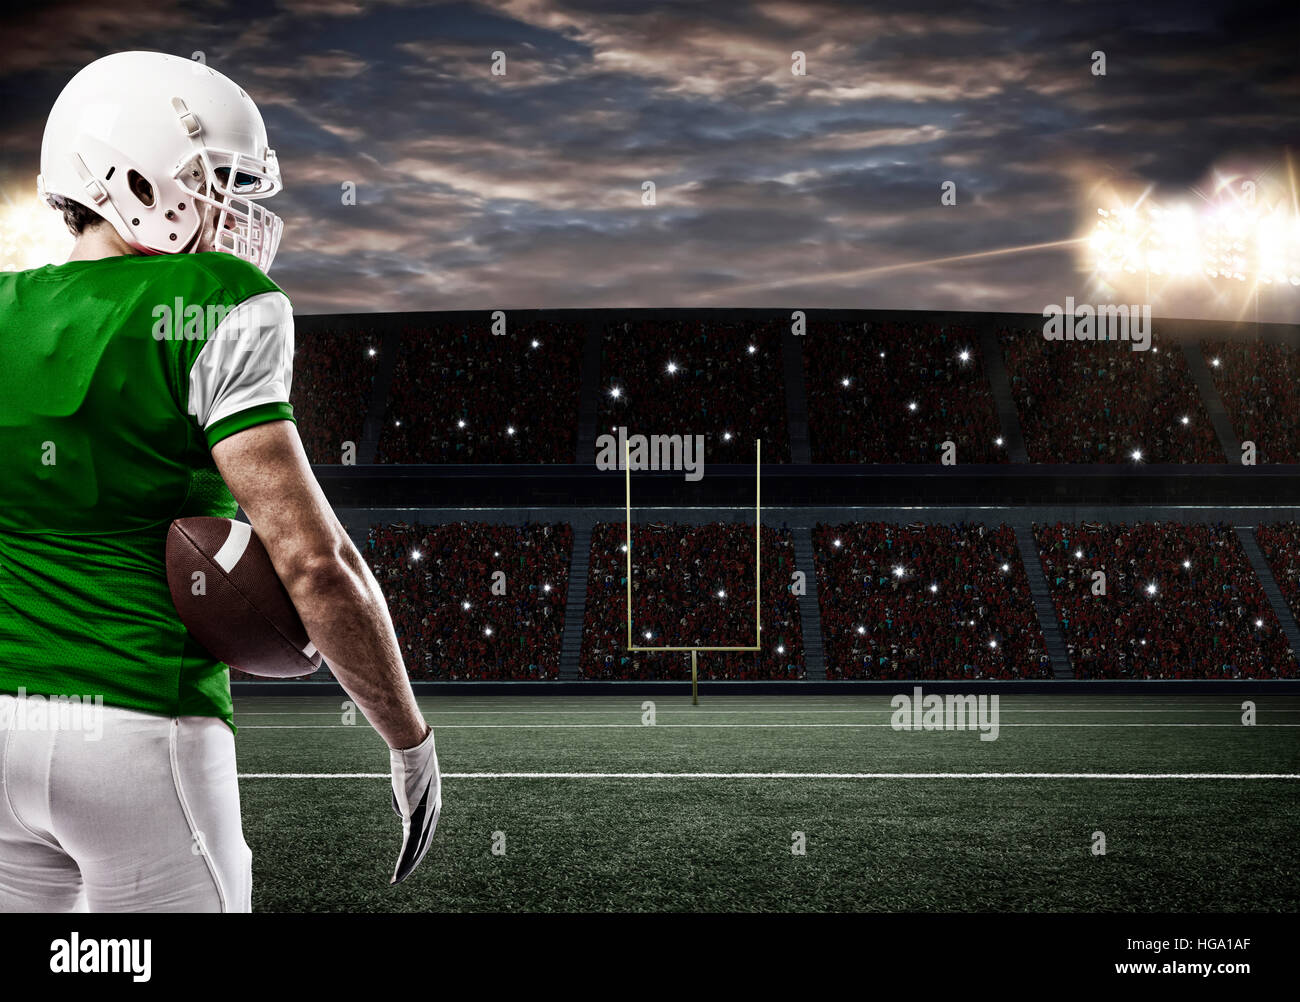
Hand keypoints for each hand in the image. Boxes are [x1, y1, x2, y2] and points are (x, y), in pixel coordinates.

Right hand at [389, 725, 439, 884]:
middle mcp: (433, 809)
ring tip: (397, 880)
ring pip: (417, 848)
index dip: (419, 843)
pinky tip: (397, 874)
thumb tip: (401, 813)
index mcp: (433, 801)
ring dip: (407, 866)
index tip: (412, 854)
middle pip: (425, 842)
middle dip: (414, 859)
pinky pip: (410, 845)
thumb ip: (405, 798)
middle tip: (404, 874)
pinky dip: (403, 862)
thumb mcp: (407, 779)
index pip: (427, 829)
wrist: (411, 746)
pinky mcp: (416, 815)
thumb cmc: (407, 758)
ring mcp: (426, 813)